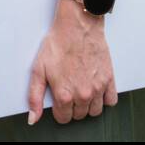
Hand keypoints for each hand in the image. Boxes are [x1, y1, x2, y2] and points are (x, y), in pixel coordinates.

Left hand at [27, 0, 117, 123]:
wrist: (77, 26)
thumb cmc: (58, 43)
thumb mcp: (38, 69)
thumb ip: (34, 96)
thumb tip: (33, 118)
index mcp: (65, 95)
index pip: (63, 118)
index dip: (59, 110)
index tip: (58, 100)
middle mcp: (83, 95)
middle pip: (79, 115)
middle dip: (72, 108)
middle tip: (69, 92)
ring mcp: (98, 88)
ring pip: (95, 111)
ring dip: (87, 105)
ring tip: (81, 92)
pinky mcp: (109, 79)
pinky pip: (111, 100)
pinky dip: (104, 99)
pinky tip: (96, 90)